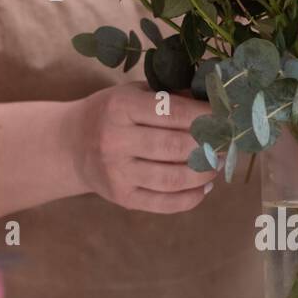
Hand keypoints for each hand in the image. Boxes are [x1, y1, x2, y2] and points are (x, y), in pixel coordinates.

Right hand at [68, 81, 216, 213]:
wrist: (69, 144)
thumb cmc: (110, 113)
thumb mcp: (132, 93)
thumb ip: (170, 97)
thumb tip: (215, 102)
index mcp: (120, 107)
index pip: (173, 112)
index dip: (206, 116)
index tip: (228, 116)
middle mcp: (115, 140)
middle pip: (176, 146)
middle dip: (209, 145)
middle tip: (226, 142)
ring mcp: (116, 172)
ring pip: (173, 178)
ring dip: (204, 172)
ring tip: (216, 164)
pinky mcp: (121, 197)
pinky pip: (164, 203)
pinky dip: (191, 198)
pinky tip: (203, 187)